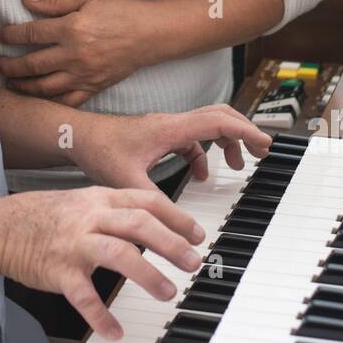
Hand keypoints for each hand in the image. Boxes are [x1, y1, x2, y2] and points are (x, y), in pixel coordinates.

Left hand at [0, 0, 156, 105]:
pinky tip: (38, 100)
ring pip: (45, 87)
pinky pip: (67, 102)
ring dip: (23, 87)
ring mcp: (84, 75)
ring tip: (10, 84)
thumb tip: (26, 1)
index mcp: (71, 29)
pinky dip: (49, 103)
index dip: (11, 35)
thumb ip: (55, 1)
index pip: (31, 34)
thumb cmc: (119, 11)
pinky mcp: (94, 87)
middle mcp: (75, 55)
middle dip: (10, 66)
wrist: (150, 34)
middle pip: (32, 65)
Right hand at [0, 187, 204, 341]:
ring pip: (117, 253)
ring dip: (147, 274)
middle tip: (193, 262)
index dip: (176, 217)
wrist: (1, 228)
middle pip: (138, 224)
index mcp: (100, 199)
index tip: (198, 235)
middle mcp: (91, 218)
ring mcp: (75, 243)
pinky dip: (100, 314)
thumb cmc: (46, 216)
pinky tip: (114, 330)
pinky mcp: (58, 270)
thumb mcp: (84, 201)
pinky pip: (83, 294)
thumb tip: (153, 221)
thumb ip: (116, 210)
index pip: (147, 202)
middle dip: (171, 242)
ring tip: (167, 292)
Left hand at [72, 105, 273, 191]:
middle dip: (244, 131)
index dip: (245, 131)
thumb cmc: (99, 150)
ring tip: (237, 164)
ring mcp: (167, 128)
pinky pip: (193, 139)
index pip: (217, 122)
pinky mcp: (160, 135)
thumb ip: (153, 201)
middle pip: (219, 116)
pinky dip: (204, 153)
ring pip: (207, 126)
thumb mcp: (127, 180)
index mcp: (170, 129)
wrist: (78, 136)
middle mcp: (172, 123)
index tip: (264, 144)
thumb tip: (176, 225)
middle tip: (262, 150)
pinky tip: (201, 174)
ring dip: (226, 142)